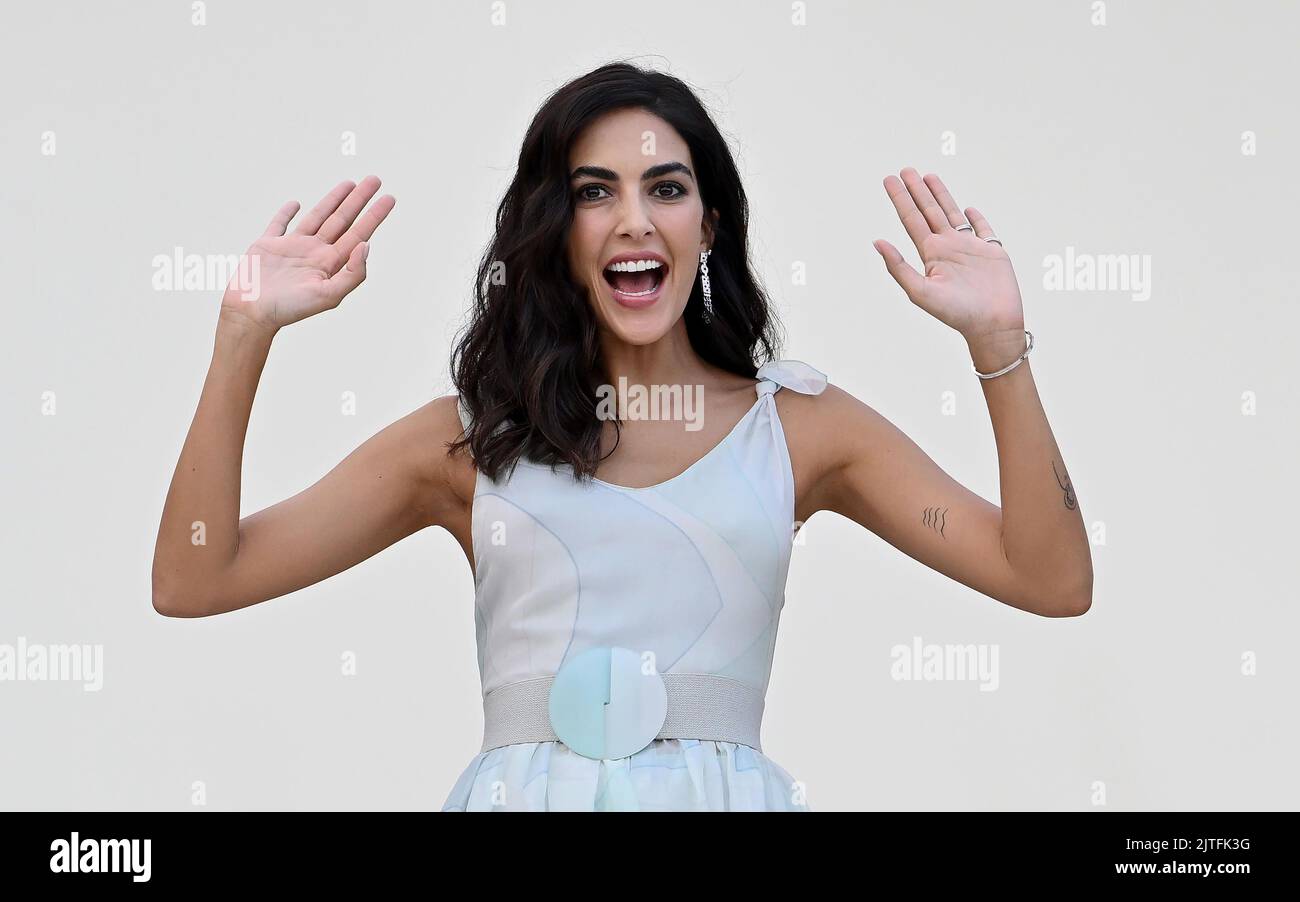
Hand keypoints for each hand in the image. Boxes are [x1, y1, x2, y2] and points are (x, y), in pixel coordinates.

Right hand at [219, 176, 395, 333]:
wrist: (252, 313)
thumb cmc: (290, 309)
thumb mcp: (329, 295)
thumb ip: (352, 273)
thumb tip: (366, 245)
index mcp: (330, 264)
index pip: (358, 234)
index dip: (374, 216)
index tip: (389, 198)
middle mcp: (315, 253)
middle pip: (342, 220)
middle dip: (359, 200)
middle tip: (375, 180)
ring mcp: (292, 247)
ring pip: (318, 216)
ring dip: (333, 200)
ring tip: (350, 183)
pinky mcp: (267, 244)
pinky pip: (279, 224)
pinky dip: (286, 212)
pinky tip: (296, 203)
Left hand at [872, 168, 1023, 341]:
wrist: (992, 325)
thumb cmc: (956, 314)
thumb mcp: (921, 291)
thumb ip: (898, 267)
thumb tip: (876, 241)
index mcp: (930, 254)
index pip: (911, 219)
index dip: (900, 198)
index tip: (889, 179)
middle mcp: (947, 248)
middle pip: (928, 211)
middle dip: (916, 190)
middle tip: (905, 170)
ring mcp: (970, 248)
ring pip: (951, 214)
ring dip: (940, 195)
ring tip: (928, 176)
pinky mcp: (992, 251)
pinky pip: (983, 229)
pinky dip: (976, 218)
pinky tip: (968, 208)